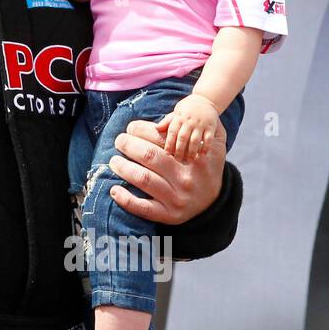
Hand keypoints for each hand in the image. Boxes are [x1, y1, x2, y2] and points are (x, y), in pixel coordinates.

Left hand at [107, 118, 226, 225]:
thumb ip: (204, 123)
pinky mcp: (169, 215)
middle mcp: (186, 178)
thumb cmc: (206, 165)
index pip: (161, 138)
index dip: (141, 130)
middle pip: (150, 156)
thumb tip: (174, 114)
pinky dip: (126, 200)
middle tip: (120, 141)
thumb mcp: (215, 141)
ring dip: (123, 167)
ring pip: (144, 179)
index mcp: (195, 157)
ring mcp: (177, 198)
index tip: (131, 128)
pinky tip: (114, 190)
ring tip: (114, 161)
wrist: (214, 201)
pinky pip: (143, 208)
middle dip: (129, 145)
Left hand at [156, 93, 220, 162]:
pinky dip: (205, 147)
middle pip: (183, 138)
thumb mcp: (176, 111)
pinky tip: (202, 154)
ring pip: (195, 140)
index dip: (169, 143)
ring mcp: (201, 124)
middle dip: (179, 150)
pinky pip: (208, 138)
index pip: (172, 132)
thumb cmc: (187, 108)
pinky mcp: (211, 126)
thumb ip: (167, 121)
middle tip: (178, 160)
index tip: (167, 153)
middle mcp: (189, 121)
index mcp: (179, 117)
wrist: (205, 99)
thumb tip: (156, 128)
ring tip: (189, 160)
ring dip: (192, 151)